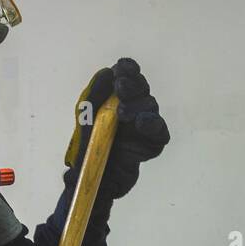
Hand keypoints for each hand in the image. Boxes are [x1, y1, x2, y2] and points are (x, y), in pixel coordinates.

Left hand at [68, 57, 170, 197]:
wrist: (92, 178)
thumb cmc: (88, 146)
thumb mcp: (85, 119)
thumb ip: (94, 95)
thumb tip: (106, 73)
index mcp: (118, 97)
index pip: (128, 77)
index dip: (128, 70)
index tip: (122, 68)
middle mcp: (134, 107)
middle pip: (142, 89)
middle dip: (133, 85)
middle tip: (120, 86)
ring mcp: (144, 126)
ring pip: (150, 108)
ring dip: (138, 106)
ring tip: (122, 113)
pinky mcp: (150, 145)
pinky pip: (159, 133)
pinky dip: (152, 126)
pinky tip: (142, 123)